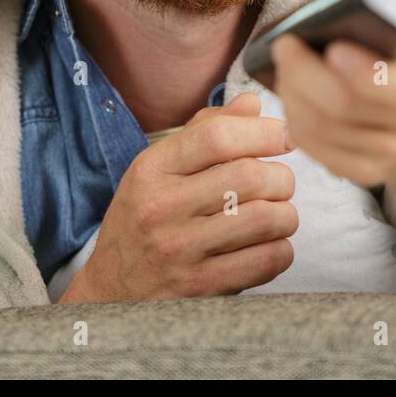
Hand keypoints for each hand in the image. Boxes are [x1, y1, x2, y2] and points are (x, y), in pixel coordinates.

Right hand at [60, 92, 297, 302]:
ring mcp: (180, 250)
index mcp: (151, 170)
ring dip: (286, 214)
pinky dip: (281, 249)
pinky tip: (268, 245)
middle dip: (281, 177)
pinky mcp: (200, 287)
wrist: (110, 292)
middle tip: (279, 183)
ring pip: (267, 218)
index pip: (217, 136)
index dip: (263, 131)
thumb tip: (253, 104)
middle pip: (251, 176)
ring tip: (277, 215)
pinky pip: (266, 260)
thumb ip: (204, 132)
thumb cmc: (141, 222)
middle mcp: (161, 208)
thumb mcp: (156, 170)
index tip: (283, 137)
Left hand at [268, 0, 395, 188]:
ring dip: (293, 96)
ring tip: (284, 66)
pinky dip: (297, 122)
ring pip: (324, 131)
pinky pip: (319, 152)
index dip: (361, 72)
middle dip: (304, 74)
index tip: (331, 47)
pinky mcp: (369, 173)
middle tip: (285, 45)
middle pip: (346, 108)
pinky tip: (293, 97)